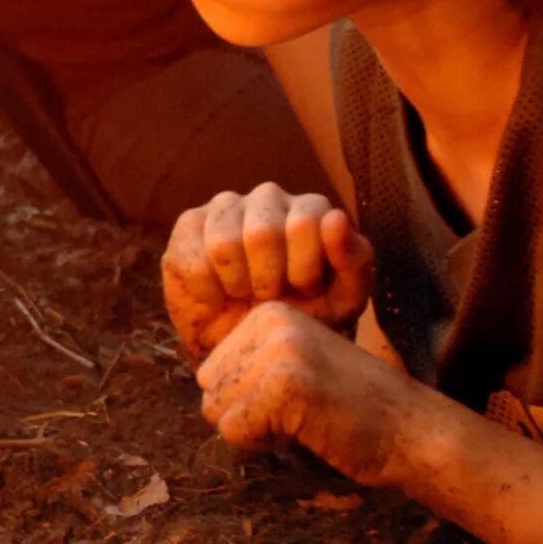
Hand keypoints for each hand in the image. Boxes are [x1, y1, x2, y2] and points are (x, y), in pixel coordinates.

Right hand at [161, 182, 373, 359]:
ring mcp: (224, 207)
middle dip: (269, 281)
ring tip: (245, 295)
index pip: (306, 221)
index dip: (304, 269)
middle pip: (262, 233)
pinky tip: (217, 297)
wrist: (256, 345)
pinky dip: (207, 292)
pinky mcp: (188, 226)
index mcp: (309, 207)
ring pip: (223, 243)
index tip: (305, 289)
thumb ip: (354, 260)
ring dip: (237, 285)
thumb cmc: (306, 316)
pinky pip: (192, 260)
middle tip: (272, 297)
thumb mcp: (346, 298)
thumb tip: (335, 218)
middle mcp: (267, 198)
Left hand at [195, 302, 419, 486]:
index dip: (247, 400)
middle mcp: (269, 321)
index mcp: (269, 312)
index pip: (211, 372)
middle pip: (209, 390)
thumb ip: (250, 366)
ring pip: (217, 411)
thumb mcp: (296, 365)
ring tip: (305, 418)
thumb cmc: (351, 408)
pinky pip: (235, 430)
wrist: (410, 429)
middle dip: (246, 414)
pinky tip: (306, 429)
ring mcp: (277, 350)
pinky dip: (263, 444)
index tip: (297, 396)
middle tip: (301, 411)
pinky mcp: (284, 385)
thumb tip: (201, 385)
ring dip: (256, 430)